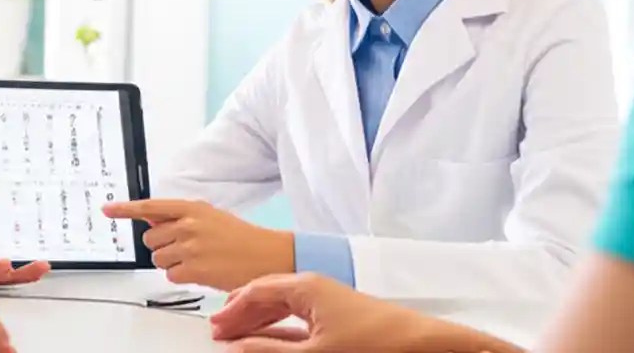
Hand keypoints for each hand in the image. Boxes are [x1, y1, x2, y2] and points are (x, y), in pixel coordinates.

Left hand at [103, 199, 293, 290]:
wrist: (266, 255)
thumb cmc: (238, 237)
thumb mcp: (209, 216)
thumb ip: (180, 217)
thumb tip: (151, 220)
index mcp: (192, 208)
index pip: (151, 206)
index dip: (126, 209)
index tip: (107, 209)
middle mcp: (188, 224)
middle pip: (151, 238)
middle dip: (163, 245)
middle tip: (187, 248)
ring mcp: (190, 247)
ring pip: (158, 258)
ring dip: (173, 262)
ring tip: (198, 258)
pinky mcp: (194, 269)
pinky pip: (170, 275)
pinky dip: (182, 275)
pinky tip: (201, 270)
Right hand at [209, 273, 433, 352]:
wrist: (416, 343)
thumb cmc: (372, 342)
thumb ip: (271, 350)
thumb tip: (240, 348)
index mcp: (304, 287)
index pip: (256, 290)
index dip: (232, 309)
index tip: (216, 325)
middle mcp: (312, 286)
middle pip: (265, 295)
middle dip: (241, 312)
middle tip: (219, 330)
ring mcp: (324, 299)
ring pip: (279, 305)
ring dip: (257, 320)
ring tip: (237, 334)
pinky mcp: (335, 312)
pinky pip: (295, 315)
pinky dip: (276, 326)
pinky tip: (267, 338)